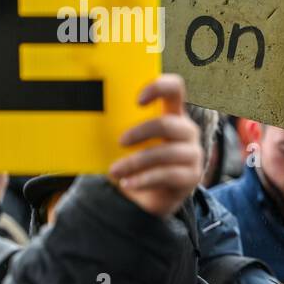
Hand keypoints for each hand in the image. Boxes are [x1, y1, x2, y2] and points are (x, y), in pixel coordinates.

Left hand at [108, 74, 202, 217]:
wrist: (151, 195)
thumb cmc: (137, 160)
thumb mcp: (132, 140)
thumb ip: (121, 126)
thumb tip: (90, 118)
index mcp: (173, 113)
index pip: (174, 88)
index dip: (159, 88)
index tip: (137, 101)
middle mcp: (187, 130)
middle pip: (167, 124)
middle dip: (140, 132)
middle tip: (120, 142)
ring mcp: (193, 153)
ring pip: (166, 153)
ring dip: (135, 162)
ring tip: (115, 171)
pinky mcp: (192, 176)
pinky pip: (167, 175)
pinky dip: (143, 180)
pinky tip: (127, 183)